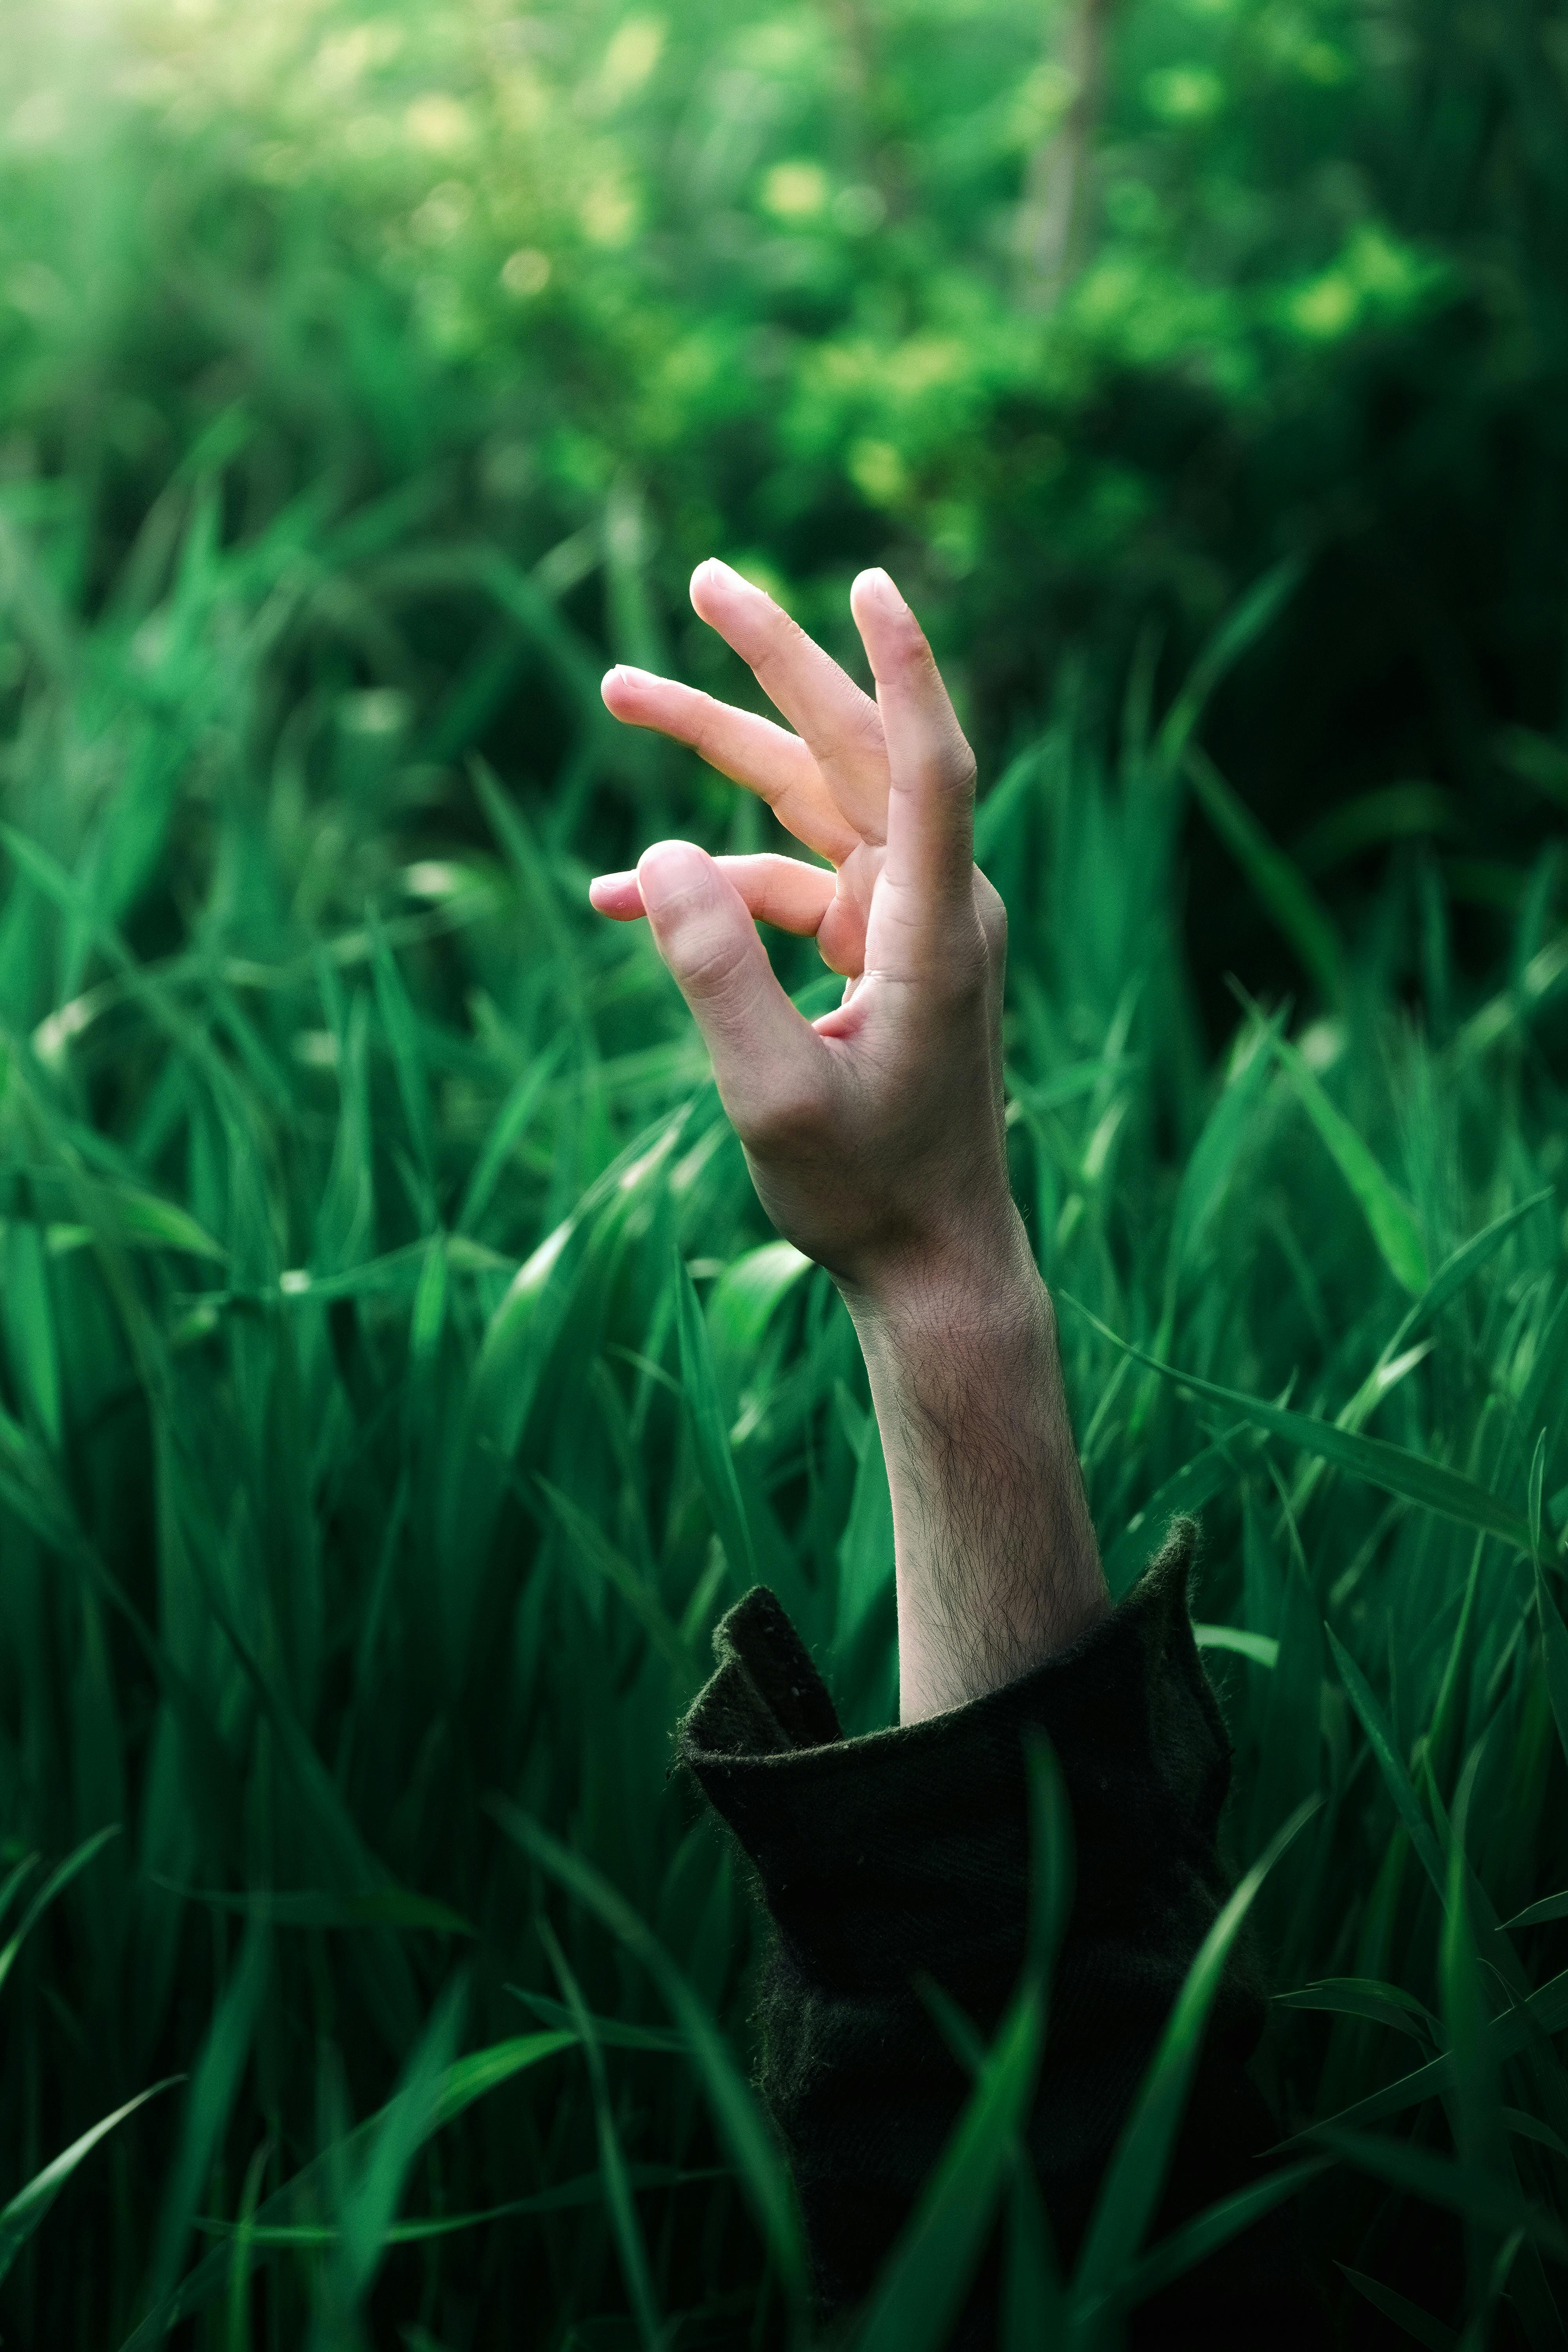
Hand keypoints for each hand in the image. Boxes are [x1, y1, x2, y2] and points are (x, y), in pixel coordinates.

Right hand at [591, 561, 1106, 1721]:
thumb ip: (716, 976)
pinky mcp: (877, 953)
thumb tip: (658, 853)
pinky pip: (789, 887)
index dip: (903, 671)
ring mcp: (905, 926)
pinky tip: (616, 896)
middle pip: (853, 752)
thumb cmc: (865, 1193)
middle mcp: (932, 908)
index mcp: (933, 934)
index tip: (870, 581)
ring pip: (810, 804)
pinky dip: (714, 884)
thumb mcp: (772, 1097)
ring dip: (720, 753)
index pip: (930, 769)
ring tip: (618, 689)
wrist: (929, 1261)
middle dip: (772, 667)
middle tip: (703, 578)